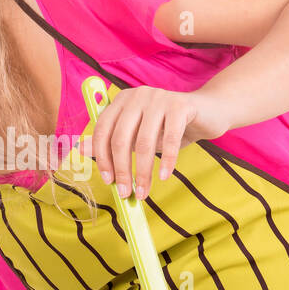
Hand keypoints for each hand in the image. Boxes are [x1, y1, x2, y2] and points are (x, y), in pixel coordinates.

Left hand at [88, 86, 232, 200]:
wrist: (209, 113)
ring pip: (144, 142)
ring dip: (143, 172)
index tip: (108, 182)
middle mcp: (137, 96)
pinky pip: (170, 138)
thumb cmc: (169, 128)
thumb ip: (111, 141)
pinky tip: (164, 177)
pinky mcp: (181, 105)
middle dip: (122, 170)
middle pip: (121, 138)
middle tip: (126, 193)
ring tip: (143, 191)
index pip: (102, 130)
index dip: (102, 158)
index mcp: (121, 100)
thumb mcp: (138, 136)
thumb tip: (80, 149)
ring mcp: (159, 98)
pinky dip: (167, 161)